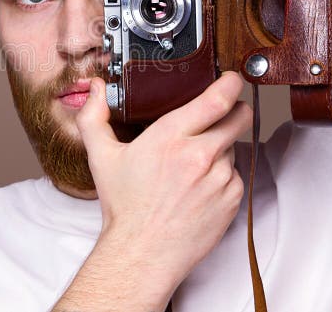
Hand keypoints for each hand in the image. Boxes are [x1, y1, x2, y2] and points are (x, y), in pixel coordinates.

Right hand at [75, 72, 248, 303]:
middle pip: (238, 117)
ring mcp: (219, 179)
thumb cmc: (124, 206)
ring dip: (222, 146)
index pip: (216, 100)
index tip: (231, 79)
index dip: (230, 84)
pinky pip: (236, 175)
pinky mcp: (232, 200)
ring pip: (233, 147)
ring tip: (195, 162)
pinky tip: (200, 184)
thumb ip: (94, 117)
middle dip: (235, 109)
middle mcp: (200, 156)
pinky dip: (223, 174)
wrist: (142, 253)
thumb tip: (95, 89)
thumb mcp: (101, 157)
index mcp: (170, 138)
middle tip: (226, 110)